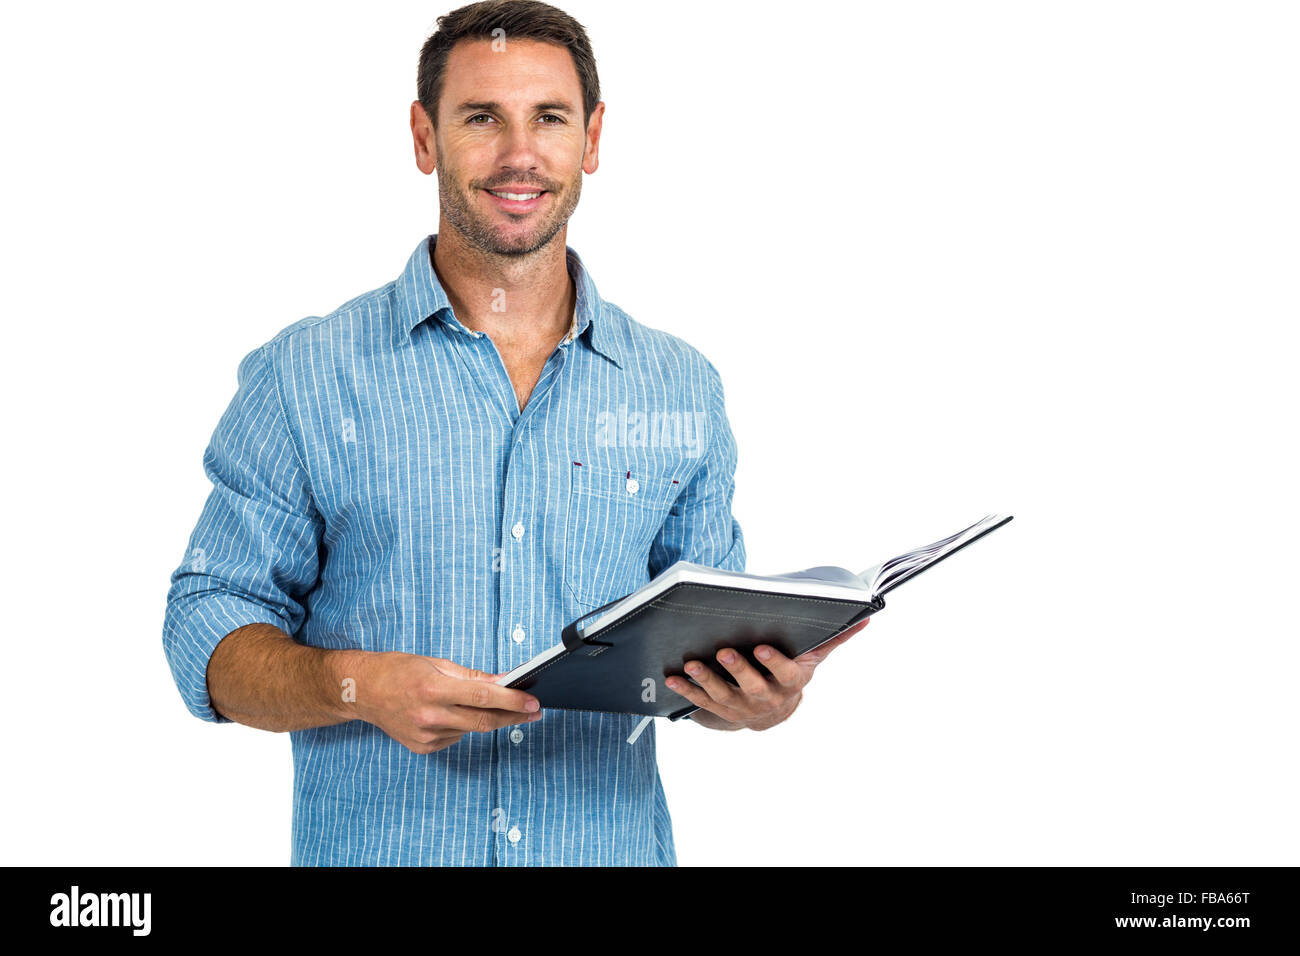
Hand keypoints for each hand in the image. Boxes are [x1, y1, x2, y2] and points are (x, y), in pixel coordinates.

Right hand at [337, 650, 540, 753]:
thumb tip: (504, 682)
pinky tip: (453, 713)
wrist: (362, 692)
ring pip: (470, 729)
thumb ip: (472, 677)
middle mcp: (429, 715)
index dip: (512, 701)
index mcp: (433, 688)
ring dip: (487, 718)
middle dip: (513, 717)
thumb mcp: (436, 663)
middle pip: (483, 721)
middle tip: (533, 711)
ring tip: (495, 706)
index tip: (533, 703)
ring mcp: (425, 736)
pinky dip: (462, 725)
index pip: (483, 697)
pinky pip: (455, 737)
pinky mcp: (422, 748)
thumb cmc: (398, 670)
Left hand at [667, 618, 869, 730]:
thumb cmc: (793, 672)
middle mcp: (766, 698)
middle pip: (752, 686)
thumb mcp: (815, 656)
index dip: (774, 663)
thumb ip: (836, 637)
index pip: (785, 674)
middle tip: (723, 650)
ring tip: (691, 662)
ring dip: (706, 679)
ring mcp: (742, 707)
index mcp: (790, 682)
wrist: (773, 711)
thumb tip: (866, 615)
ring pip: (722, 695)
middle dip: (737, 669)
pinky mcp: (720, 710)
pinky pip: (701, 700)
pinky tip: (671, 677)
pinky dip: (686, 689)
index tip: (763, 647)